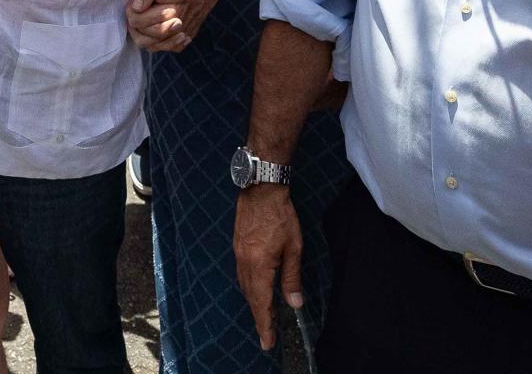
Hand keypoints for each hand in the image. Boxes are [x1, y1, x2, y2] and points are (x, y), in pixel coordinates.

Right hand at [235, 183, 303, 350]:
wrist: (261, 189)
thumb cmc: (281, 216)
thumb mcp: (294, 247)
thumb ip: (292, 277)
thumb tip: (295, 303)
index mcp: (259, 265)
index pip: (261, 303)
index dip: (265, 324)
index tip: (267, 342)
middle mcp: (244, 263)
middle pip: (251, 297)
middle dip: (260, 317)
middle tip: (268, 334)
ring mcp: (238, 254)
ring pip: (245, 286)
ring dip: (254, 302)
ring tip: (265, 315)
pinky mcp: (237, 246)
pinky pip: (241, 274)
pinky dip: (249, 287)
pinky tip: (257, 289)